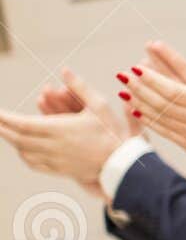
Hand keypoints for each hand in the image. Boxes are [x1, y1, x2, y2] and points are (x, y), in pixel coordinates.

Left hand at [0, 68, 129, 186]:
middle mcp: (54, 146)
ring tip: (3, 130)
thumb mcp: (99, 105)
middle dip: (1, 128)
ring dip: (10, 139)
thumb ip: (80, 87)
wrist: (121, 164)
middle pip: (18, 137)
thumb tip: (64, 69)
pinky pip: (32, 162)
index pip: (24, 123)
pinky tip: (20, 147)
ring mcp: (55, 160)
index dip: (5, 117)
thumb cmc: (112, 133)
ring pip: (23, 150)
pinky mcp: (58, 169)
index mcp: (61, 129)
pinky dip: (22, 153)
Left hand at [120, 42, 185, 180]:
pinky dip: (148, 120)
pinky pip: (163, 130)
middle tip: (124, 74)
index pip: (173, 90)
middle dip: (140, 87)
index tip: (137, 67)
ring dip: (139, 102)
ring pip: (159, 116)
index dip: (153, 79)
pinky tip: (136, 110)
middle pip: (161, 102)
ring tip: (124, 89)